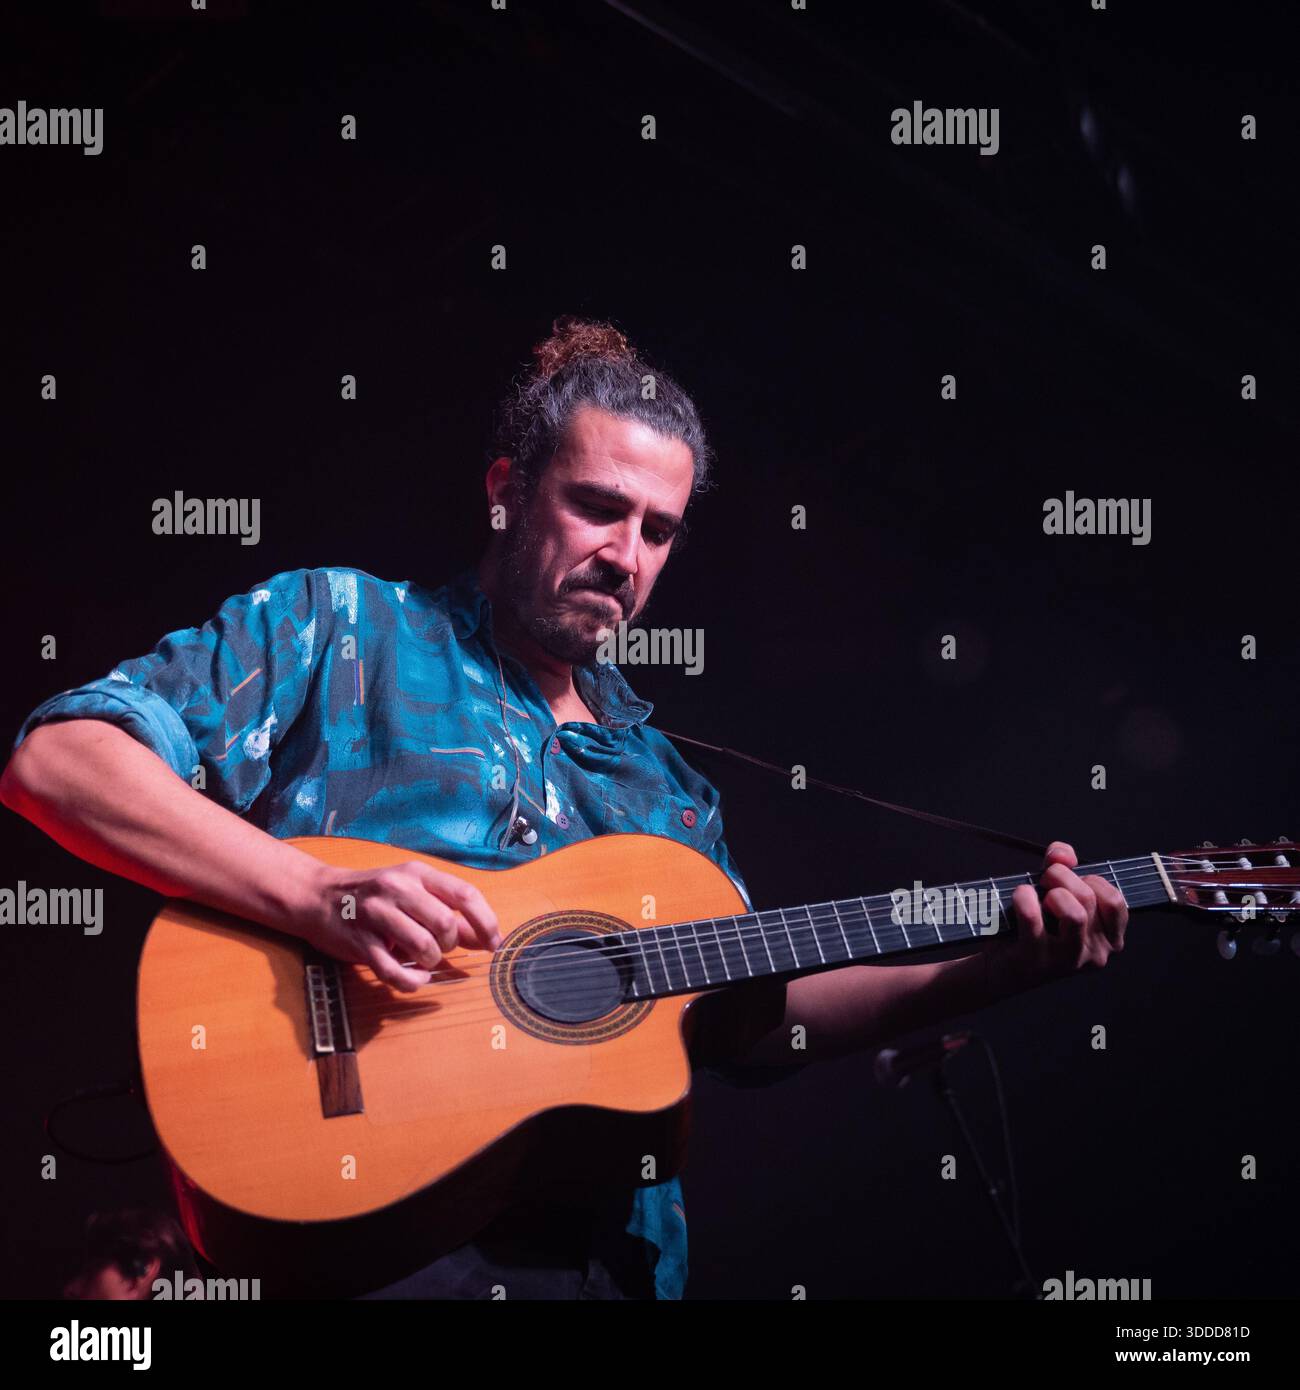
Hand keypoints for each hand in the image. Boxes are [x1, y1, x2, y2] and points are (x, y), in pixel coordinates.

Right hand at [304, 860, 500, 991]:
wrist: (317, 896)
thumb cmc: (373, 896)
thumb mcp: (411, 893)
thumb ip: (446, 911)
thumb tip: (483, 937)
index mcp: (417, 874)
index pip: (465, 894)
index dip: (486, 922)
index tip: (494, 943)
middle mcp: (398, 889)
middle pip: (446, 924)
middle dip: (451, 944)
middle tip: (440, 948)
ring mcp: (376, 914)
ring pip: (423, 947)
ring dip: (430, 961)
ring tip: (421, 959)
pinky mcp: (359, 941)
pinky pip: (393, 970)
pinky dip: (411, 981)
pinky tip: (414, 979)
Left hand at [989, 840, 1127, 996]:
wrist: (1001, 966)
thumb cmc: (1036, 926)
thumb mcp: (1056, 893)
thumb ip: (1062, 866)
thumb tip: (1062, 854)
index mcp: (1110, 939)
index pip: (1114, 900)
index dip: (1089, 879)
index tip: (1069, 882)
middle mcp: (1096, 954)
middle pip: (1088, 898)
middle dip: (1061, 877)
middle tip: (1043, 881)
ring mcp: (1067, 961)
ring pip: (1075, 914)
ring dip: (1051, 892)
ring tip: (1035, 894)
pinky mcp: (1036, 961)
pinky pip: (1034, 920)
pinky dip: (1024, 899)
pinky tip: (1020, 896)